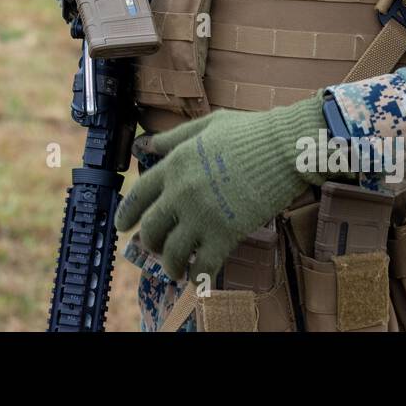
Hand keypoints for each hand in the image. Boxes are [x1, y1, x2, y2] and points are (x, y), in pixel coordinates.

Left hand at [114, 93, 329, 281]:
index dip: (126, 213)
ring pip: (172, 253)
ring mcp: (202, 216)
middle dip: (149, 243)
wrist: (283, 147)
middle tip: (153, 249)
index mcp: (174, 165)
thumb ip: (175, 137)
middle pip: (151, 228)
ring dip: (171, 265)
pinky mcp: (225, 234)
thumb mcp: (206, 125)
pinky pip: (204, 266)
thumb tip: (149, 143)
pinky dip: (199, 277)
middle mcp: (181, 193)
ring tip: (175, 270)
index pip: (138, 195)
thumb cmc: (249, 132)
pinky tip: (199, 280)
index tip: (122, 226)